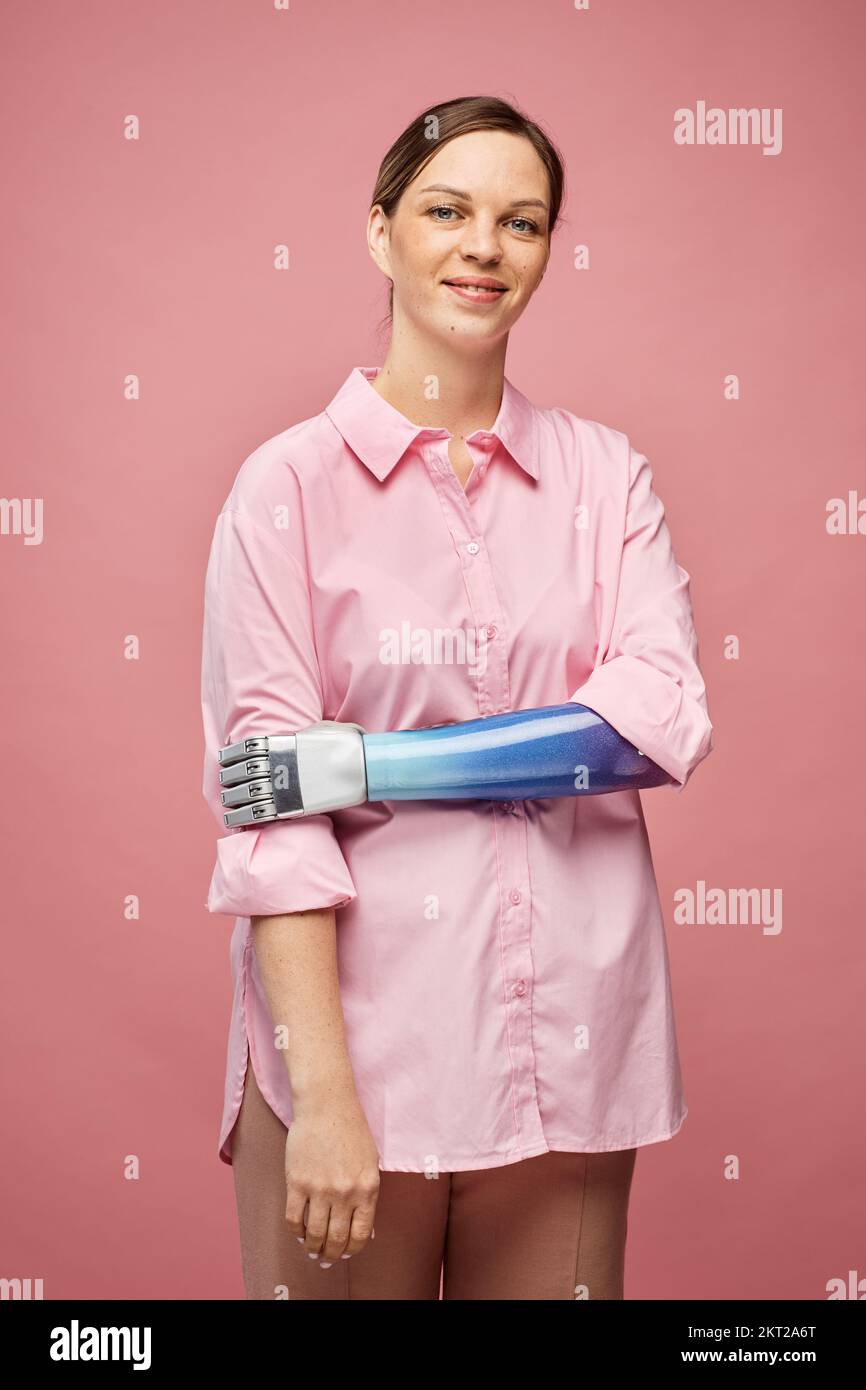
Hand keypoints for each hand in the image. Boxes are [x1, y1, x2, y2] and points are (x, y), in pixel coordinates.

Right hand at [284, 1097, 380, 1265]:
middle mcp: (345, 1192)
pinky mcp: (297, 1182)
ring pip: (315, 1234)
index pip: (361, 1234)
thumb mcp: (370, 1163)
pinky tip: (299, 1231)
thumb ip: (366, 1195)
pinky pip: (294, 1219)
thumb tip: (361, 1229)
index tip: (346, 1252)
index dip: (352, 1249)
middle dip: (331, 1253)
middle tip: (326, 1256)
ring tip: (312, 1247)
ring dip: (313, 1247)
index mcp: (368, 1188)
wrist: (326, 1105)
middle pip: (336, 1239)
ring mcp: (320, 1188)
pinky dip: (296, 1232)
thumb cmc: (351, 1130)